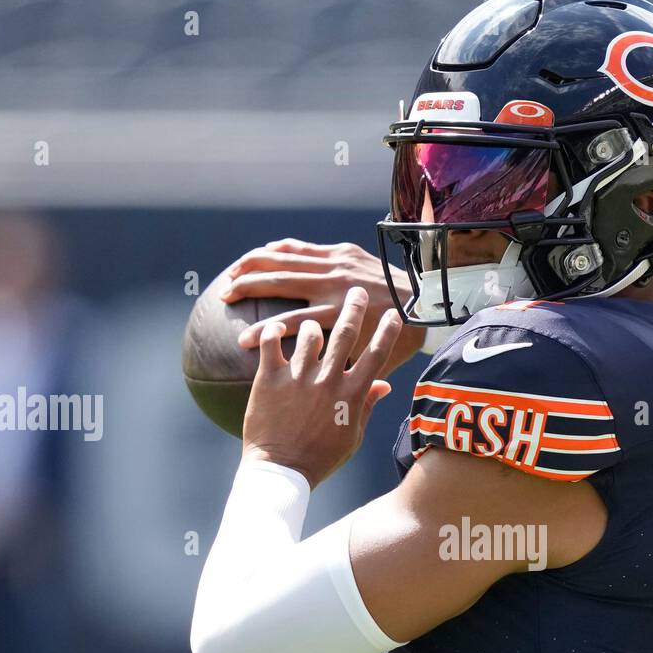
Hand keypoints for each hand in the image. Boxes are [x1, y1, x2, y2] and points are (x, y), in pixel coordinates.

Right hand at [221, 238, 423, 372]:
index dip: (264, 335)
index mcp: (340, 319)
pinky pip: (304, 248)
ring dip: (256, 264)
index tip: (239, 342)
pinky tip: (260, 254)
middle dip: (248, 287)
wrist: (429, 300)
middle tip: (224, 295)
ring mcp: (338, 266)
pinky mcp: (343, 252)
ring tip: (231, 272)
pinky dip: (280, 250)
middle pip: (282, 284)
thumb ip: (361, 388)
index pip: (293, 326)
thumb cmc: (405, 342)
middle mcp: (335, 288)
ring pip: (287, 259)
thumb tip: (330, 405)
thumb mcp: (383, 367)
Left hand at [242, 287, 401, 488]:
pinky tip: (273, 329)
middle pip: (345, 332)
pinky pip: (271, 341)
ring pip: (309, 331)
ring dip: (311, 326)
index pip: (376, 354)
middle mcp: (328, 380)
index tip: (393, 313)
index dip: (387, 331)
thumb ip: (367, 405)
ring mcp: (298, 377)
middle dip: (354, 307)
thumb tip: (383, 385)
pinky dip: (271, 331)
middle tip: (356, 290)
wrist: (282, 471)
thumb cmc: (320, 457)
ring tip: (310, 327)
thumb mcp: (352, 435)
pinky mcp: (270, 378)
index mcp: (351, 394)